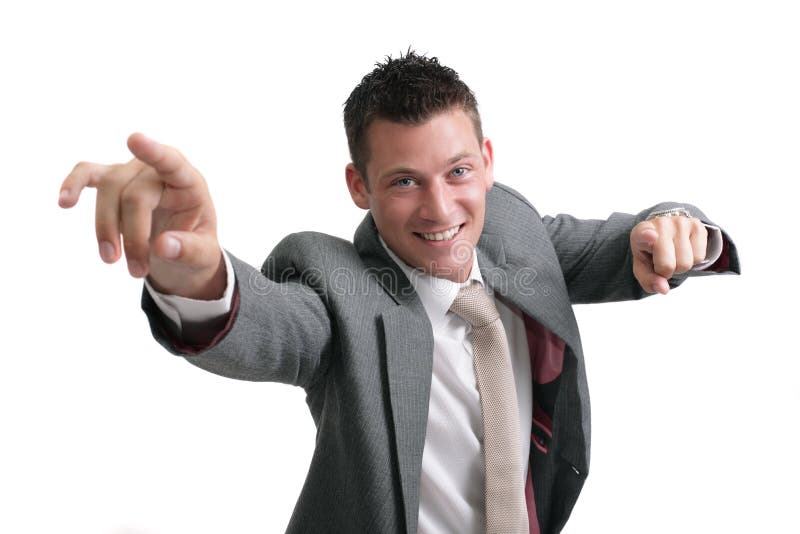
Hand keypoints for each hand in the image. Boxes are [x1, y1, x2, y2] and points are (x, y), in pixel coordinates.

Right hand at [58, 133, 225, 298]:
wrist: (181, 247)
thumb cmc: (194, 244)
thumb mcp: (204, 255)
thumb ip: (189, 250)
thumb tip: (163, 246)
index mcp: (189, 183)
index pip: (172, 162)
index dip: (153, 152)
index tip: (134, 139)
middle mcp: (159, 171)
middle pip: (134, 194)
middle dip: (133, 237)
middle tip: (137, 272)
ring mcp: (133, 172)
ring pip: (108, 190)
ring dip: (105, 228)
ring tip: (111, 260)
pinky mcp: (112, 182)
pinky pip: (88, 174)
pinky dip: (73, 185)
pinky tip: (64, 201)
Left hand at [630, 215, 707, 294]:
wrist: (664, 234)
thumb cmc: (650, 253)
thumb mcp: (643, 268)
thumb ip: (649, 280)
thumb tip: (664, 289)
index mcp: (640, 232)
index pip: (643, 234)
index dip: (647, 236)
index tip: (650, 235)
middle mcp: (660, 223)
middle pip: (668, 264)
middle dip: (667, 271)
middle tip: (663, 262)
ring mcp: (680, 222)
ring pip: (686, 263)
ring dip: (680, 267)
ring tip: (674, 256)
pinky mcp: (697, 225)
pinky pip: (700, 257)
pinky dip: (693, 261)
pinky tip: (685, 250)